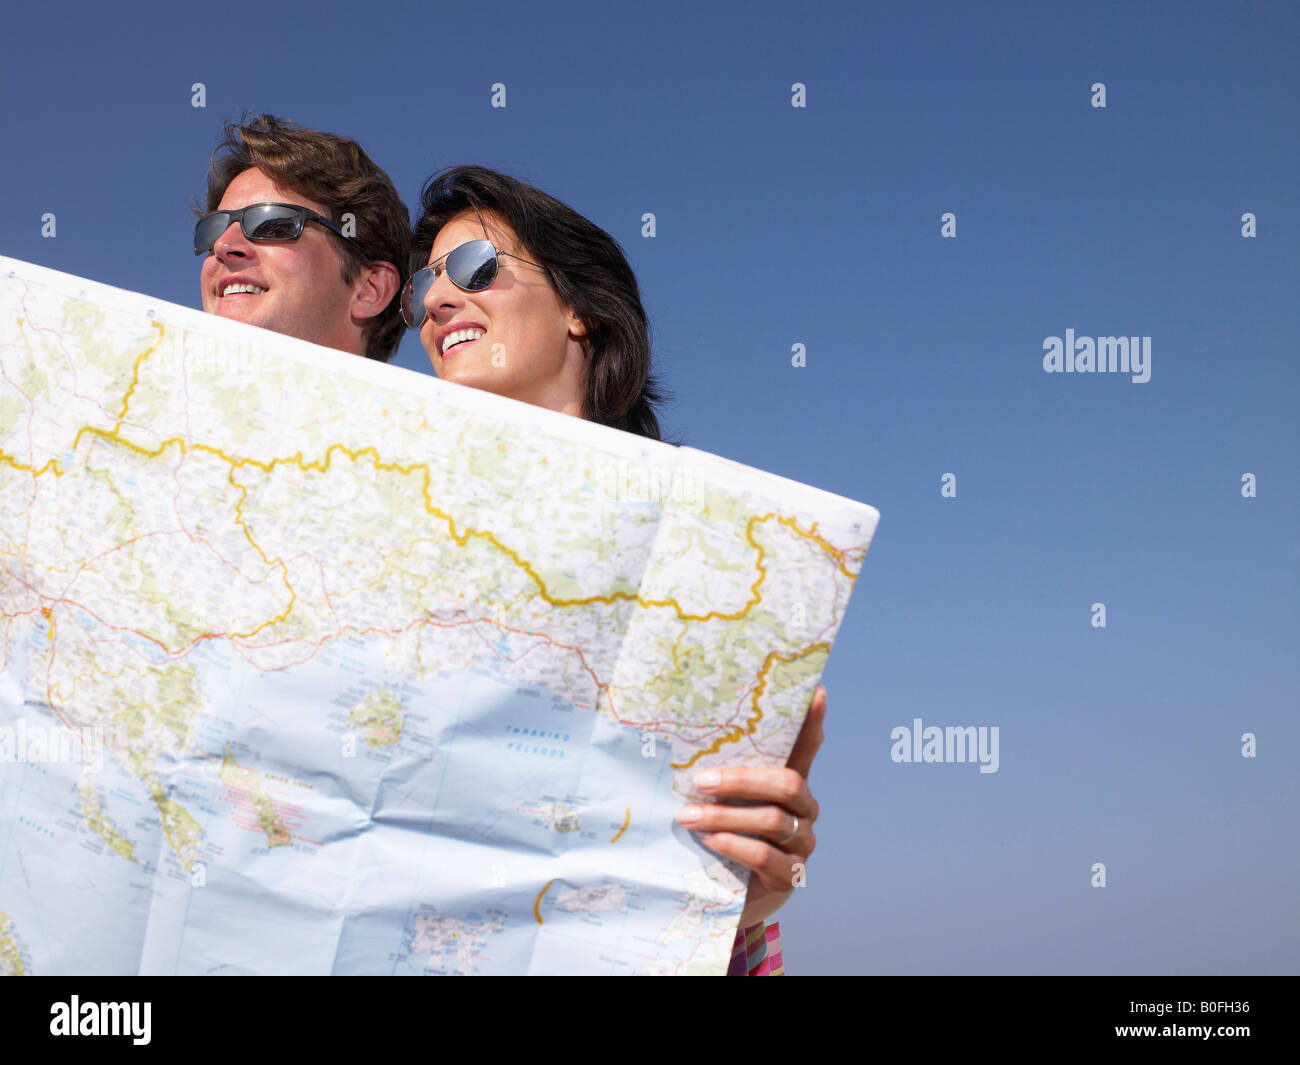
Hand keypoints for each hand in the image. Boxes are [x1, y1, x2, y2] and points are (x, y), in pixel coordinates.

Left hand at [674, 684, 824, 927]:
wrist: (724, 896)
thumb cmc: (718, 835)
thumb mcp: (719, 802)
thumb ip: (714, 773)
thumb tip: (679, 735)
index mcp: (788, 783)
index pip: (806, 747)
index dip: (813, 722)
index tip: (817, 691)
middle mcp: (803, 809)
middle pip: (788, 782)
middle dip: (741, 779)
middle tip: (700, 782)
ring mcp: (801, 843)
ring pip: (772, 819)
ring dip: (725, 816)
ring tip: (688, 817)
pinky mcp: (790, 876)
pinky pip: (764, 855)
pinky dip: (733, 845)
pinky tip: (710, 842)